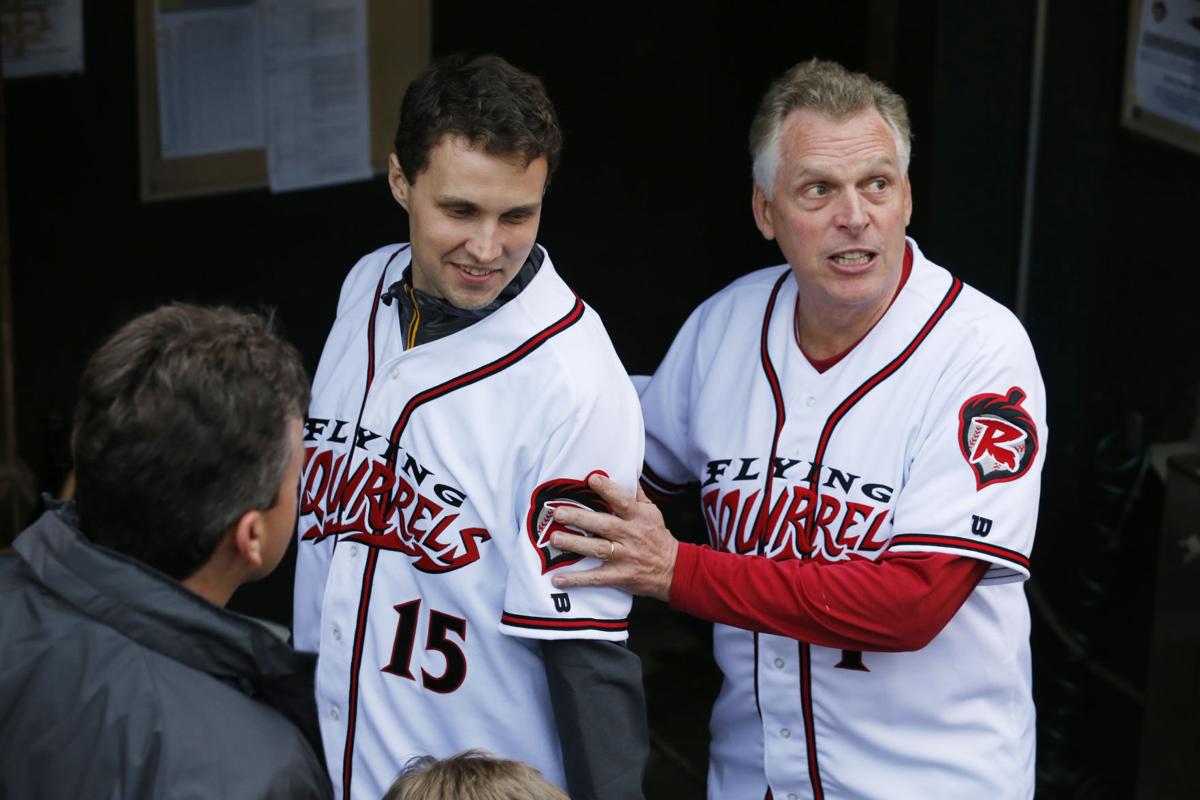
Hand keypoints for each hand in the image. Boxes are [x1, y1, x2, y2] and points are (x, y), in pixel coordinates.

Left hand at [549, 473, 677, 601]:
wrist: (674, 569)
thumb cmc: (658, 537)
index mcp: (638, 517)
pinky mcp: (620, 576)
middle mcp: (630, 535)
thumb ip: (636, 493)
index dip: (608, 489)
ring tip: (554, 539)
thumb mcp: (652, 512)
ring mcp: (625, 556)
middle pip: (603, 525)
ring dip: (574, 544)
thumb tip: (626, 470)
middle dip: (579, 518)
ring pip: (597, 549)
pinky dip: (577, 580)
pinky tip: (558, 579)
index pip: (623, 500)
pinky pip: (596, 578)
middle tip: (559, 513)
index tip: (591, 479)